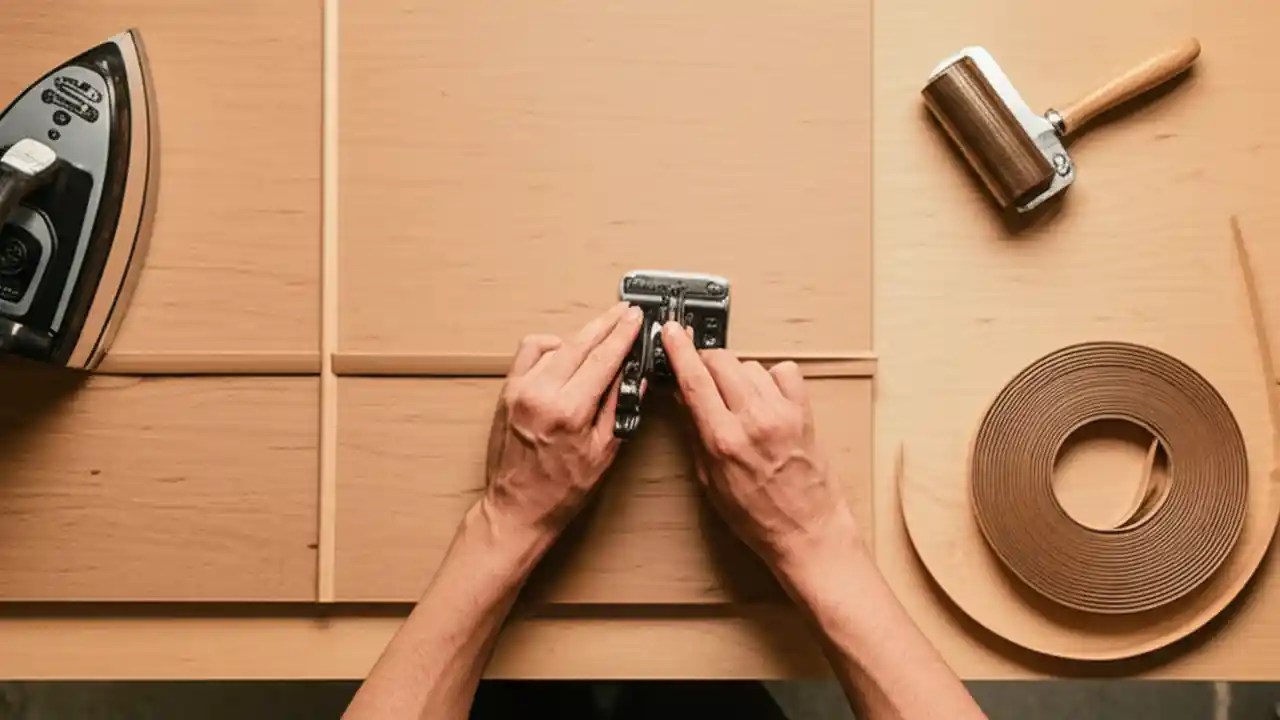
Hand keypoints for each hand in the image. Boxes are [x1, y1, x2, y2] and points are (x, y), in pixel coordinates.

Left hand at [481, 302, 642, 549]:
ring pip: (555, 344)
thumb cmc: (557, 491)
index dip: (623, 334)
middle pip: (580, 343)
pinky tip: (564, 353)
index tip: (635, 318)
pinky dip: (550, 347)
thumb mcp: (602, 453)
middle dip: (606, 324)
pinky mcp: (507, 392)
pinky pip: (530, 353)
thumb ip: (619, 409)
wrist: (516, 508)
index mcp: (568, 411)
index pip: (603, 359)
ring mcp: (520, 390)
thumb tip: (635, 378)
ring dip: (581, 337)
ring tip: (600, 336)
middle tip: (624, 313)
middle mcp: (540, 394)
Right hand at [661, 321, 858, 577]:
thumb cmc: (759, 518)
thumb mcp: (710, 481)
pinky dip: (772, 378)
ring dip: (737, 375)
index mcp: (723, 440)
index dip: (679, 350)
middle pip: (722, 362)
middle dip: (706, 362)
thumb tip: (684, 398)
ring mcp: (782, 414)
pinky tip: (767, 398)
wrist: (808, 532)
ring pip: (750, 365)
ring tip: (738, 399)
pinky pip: (785, 373)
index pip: (694, 380)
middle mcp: (753, 421)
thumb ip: (695, 434)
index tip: (671, 332)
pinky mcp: (804, 413)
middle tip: (703, 375)